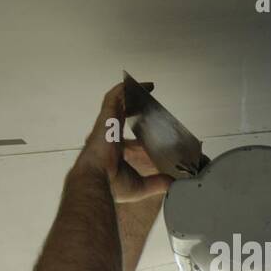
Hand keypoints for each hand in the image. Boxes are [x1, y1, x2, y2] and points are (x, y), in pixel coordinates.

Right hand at [77, 81, 172, 201]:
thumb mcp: (140, 186)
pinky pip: (114, 97)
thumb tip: (172, 183)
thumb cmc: (110, 184)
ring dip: (130, 92)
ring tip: (145, 86)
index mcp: (112, 148)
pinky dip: (123, 89)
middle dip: (133, 102)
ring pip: (117, 102)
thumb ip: (157, 183)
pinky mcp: (107, 118)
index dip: (133, 123)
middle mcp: (108, 134)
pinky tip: (136, 84)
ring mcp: (106, 125)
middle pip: (120, 112)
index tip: (145, 119)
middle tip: (146, 96)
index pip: (122, 131)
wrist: (98, 181)